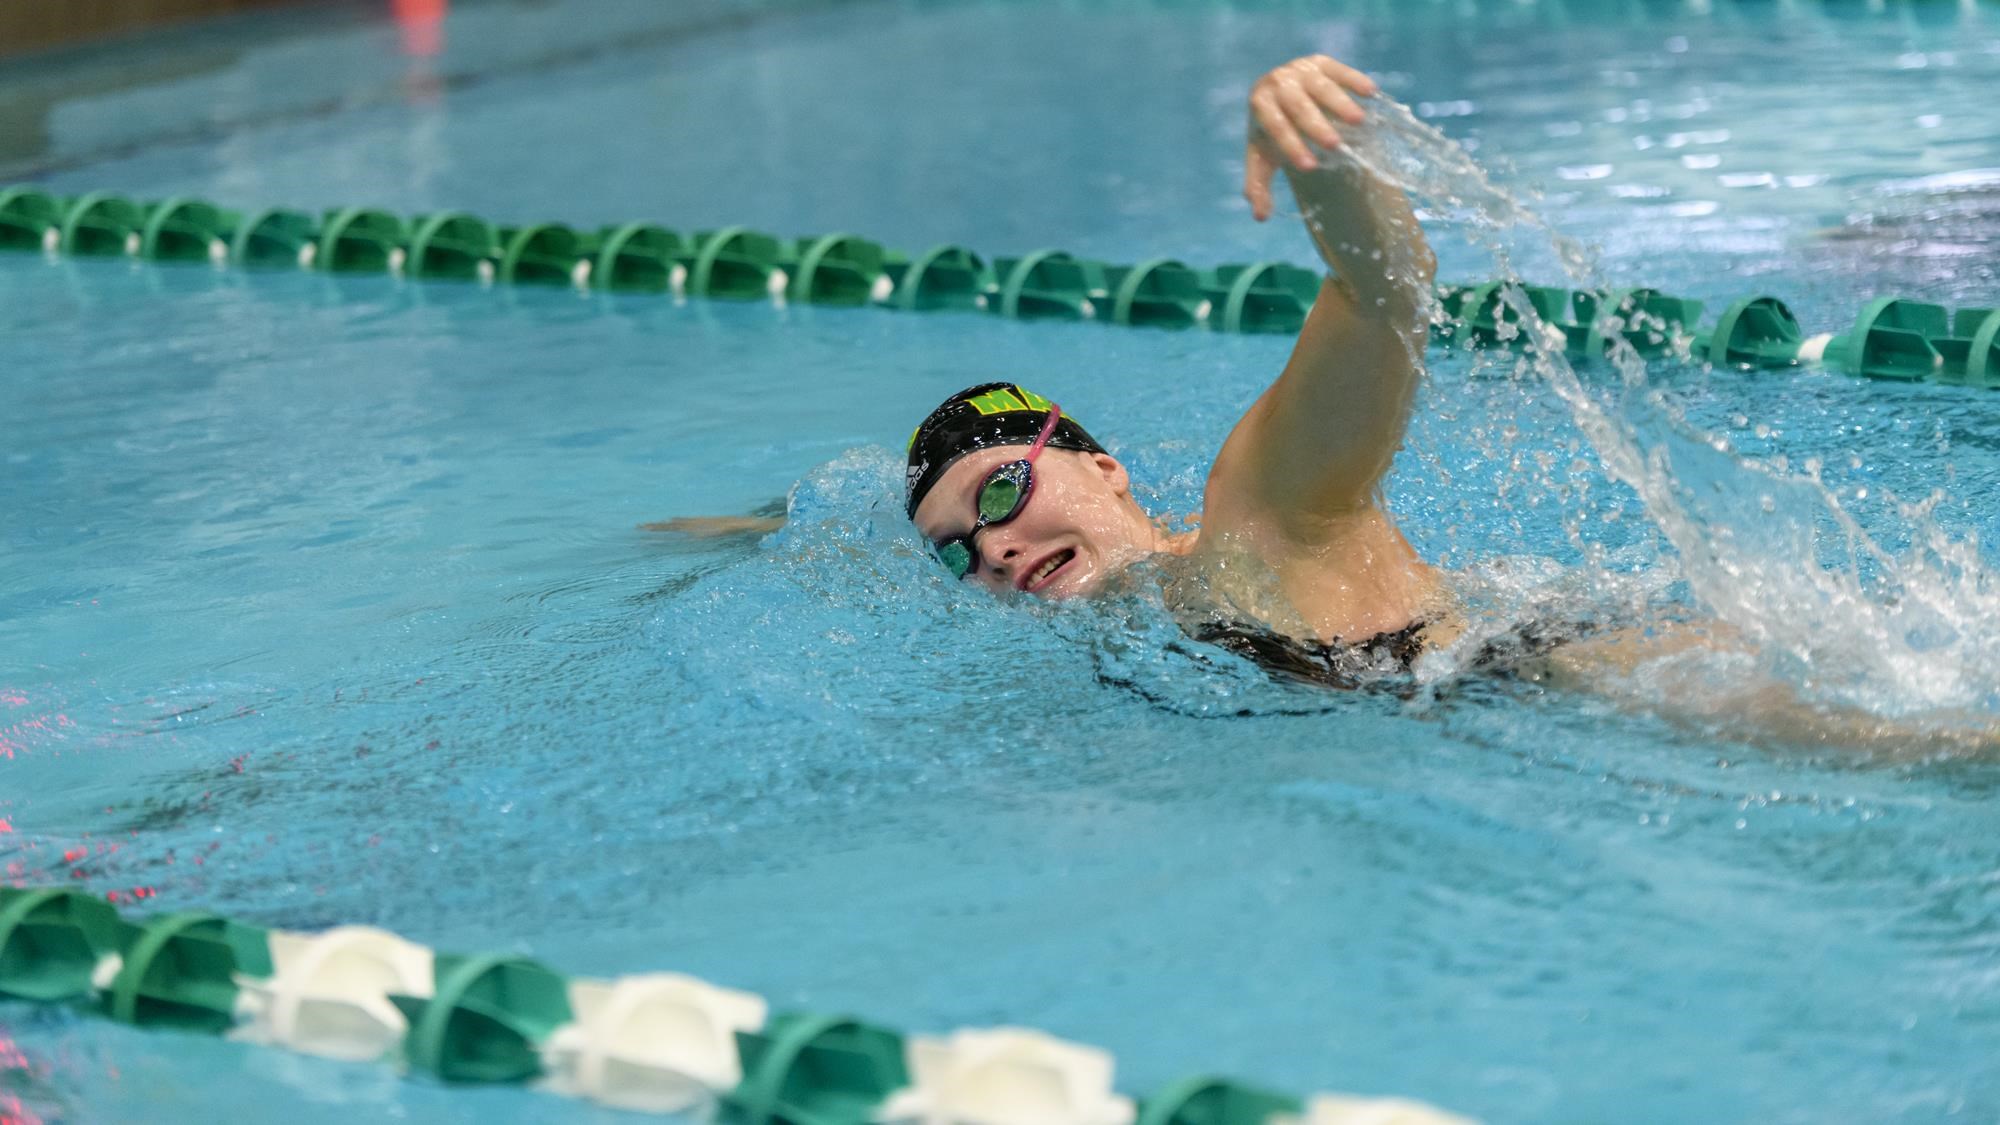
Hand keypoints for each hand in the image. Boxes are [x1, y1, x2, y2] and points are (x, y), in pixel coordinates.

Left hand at [1244, 55, 1379, 221]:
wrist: (1275, 93)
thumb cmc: (1270, 132)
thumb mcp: (1261, 156)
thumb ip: (1258, 185)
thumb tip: (1260, 217)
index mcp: (1260, 104)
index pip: (1275, 126)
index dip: (1292, 146)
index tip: (1310, 167)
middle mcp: (1278, 82)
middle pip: (1298, 106)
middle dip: (1316, 126)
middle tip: (1334, 145)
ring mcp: (1300, 69)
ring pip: (1320, 86)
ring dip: (1340, 102)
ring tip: (1359, 121)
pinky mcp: (1320, 62)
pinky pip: (1338, 69)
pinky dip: (1354, 79)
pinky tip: (1372, 92)